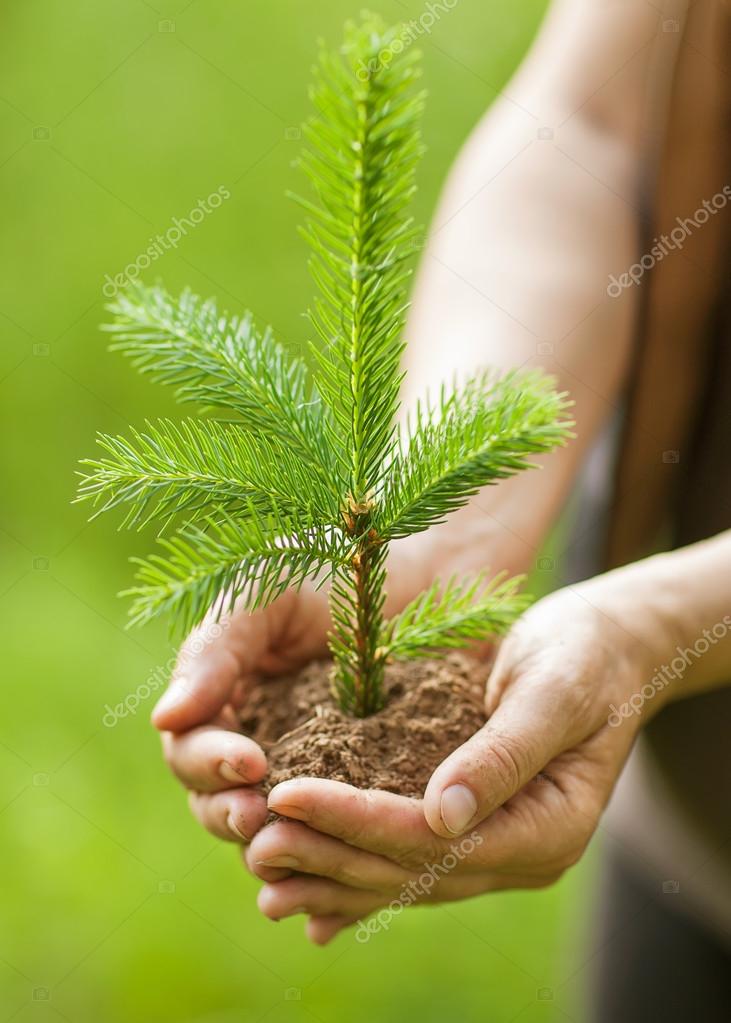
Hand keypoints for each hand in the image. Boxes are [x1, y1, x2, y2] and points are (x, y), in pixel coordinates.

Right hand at [151, 532, 463, 845]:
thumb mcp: (265, 593)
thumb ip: (216, 650)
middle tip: (260, 817)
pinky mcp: (363, 795)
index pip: (190, 752)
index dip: (209, 764)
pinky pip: (339, 837)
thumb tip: (164, 718)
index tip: (249, 761)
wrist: (426, 572)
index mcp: (222, 703)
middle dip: (232, 815)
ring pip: (274, 834)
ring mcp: (310, 776)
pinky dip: (335, 860)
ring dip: (277, 846)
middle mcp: (256, 747)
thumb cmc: (333, 568)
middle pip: (218, 806)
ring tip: (298, 843)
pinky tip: (349, 869)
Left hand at [247, 580, 667, 942]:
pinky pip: (408, 862)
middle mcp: (520, 854)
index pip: (434, 839)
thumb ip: (503, 753)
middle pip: (409, 869)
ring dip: (331, 873)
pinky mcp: (474, 832)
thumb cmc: (585, 658)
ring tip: (261, 865)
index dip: (357, 820)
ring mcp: (499, 850)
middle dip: (329, 853)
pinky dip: (355, 871)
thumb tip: (442, 816)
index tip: (289, 794)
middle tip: (254, 839)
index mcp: (547, 828)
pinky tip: (306, 887)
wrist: (609, 652)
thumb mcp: (554, 692)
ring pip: (402, 876)